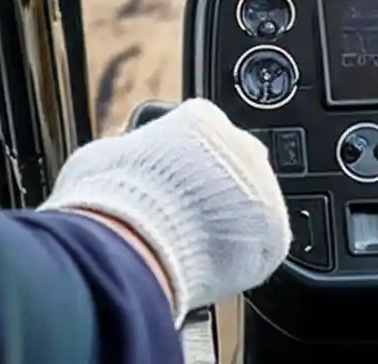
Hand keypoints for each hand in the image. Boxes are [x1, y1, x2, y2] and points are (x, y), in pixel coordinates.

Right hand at [38, 99, 290, 324]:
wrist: (131, 246)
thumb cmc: (108, 202)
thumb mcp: (104, 159)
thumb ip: (127, 152)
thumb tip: (119, 161)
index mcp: (200, 118)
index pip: (202, 134)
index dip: (183, 163)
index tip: (170, 185)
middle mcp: (240, 143)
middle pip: (233, 165)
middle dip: (214, 190)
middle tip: (185, 217)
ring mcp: (261, 185)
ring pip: (250, 204)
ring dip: (229, 222)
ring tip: (194, 243)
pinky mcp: (274, 228)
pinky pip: (263, 243)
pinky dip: (242, 255)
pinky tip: (211, 260)